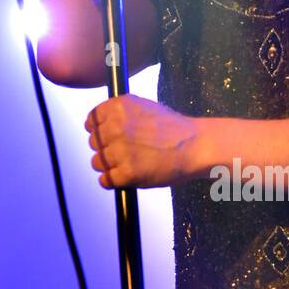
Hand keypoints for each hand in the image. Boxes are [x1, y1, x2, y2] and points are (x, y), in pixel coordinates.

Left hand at [85, 94, 200, 188]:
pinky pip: (105, 181)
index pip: (91, 121)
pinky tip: (127, 176)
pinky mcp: (127, 173)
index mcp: (120, 108)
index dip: (98, 130)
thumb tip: (102, 123)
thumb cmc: (175, 129)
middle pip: (94, 143)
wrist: (196, 146)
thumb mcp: (144, 107)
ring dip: (109, 166)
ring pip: (97, 163)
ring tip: (128, 165)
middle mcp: (116, 127)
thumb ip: (121, 114)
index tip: (106, 137)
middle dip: (105, 148)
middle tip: (124, 152)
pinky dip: (113, 181)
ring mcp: (120, 151)